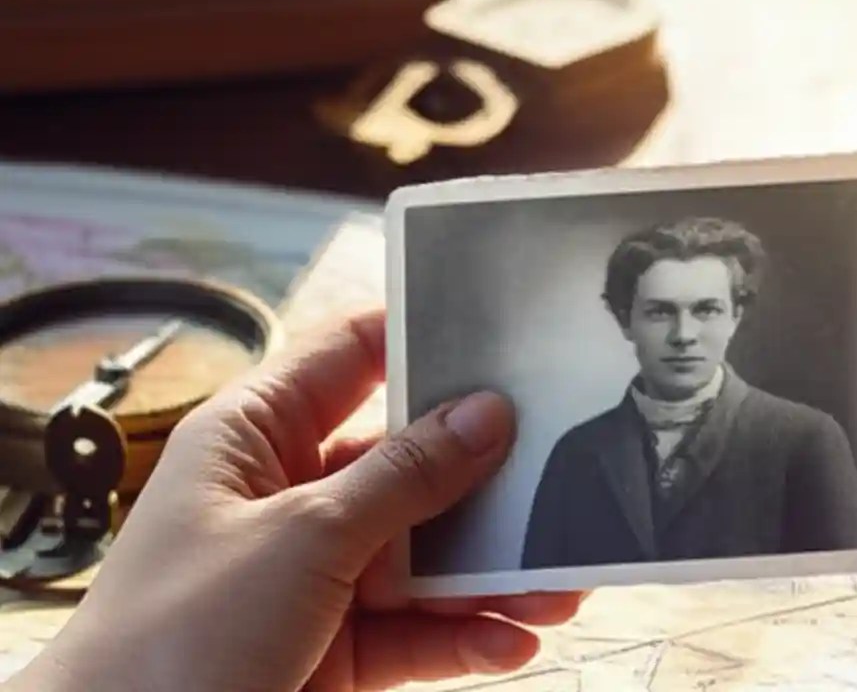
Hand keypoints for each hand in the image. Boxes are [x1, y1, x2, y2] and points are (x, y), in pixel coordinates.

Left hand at [5, 310, 583, 691]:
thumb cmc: (174, 636)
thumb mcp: (302, 536)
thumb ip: (403, 478)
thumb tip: (485, 415)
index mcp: (257, 437)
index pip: (349, 359)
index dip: (420, 339)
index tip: (502, 334)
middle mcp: (292, 496)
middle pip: (409, 465)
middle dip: (484, 479)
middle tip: (557, 476)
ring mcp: (318, 574)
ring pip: (426, 556)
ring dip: (491, 573)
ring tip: (559, 584)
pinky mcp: (339, 645)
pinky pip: (420, 630)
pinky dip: (467, 638)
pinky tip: (513, 641)